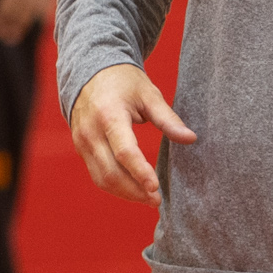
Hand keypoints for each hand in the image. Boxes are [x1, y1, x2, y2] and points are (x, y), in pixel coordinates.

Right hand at [67, 62, 194, 205]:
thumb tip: (191, 139)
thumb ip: (168, 119)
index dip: (140, 172)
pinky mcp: (80, 148)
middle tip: (157, 200)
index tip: (156, 187)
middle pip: (111, 172)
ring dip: (125, 193)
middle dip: (135, 191)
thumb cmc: (123, 82)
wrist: (89, 72)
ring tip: (148, 199)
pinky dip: (115, 186)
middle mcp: (91, 131)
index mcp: (109, 115)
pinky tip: (133, 189)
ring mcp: (82, 142)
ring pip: (102, 179)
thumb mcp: (149, 94)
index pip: (124, 151)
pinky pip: (96, 174)